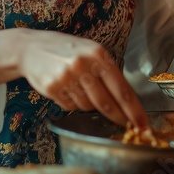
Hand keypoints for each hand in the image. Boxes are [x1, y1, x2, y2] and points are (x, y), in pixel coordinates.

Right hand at [0, 29, 147, 128]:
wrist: (30, 48)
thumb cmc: (65, 50)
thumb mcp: (90, 50)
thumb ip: (106, 70)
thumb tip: (126, 99)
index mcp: (98, 54)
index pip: (122, 88)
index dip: (134, 109)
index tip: (142, 123)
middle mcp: (83, 65)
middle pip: (107, 102)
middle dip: (119, 117)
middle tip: (127, 125)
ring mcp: (67, 77)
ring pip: (88, 106)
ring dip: (90, 105)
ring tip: (81, 88)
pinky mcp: (53, 88)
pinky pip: (71, 106)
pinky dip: (74, 103)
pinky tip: (67, 89)